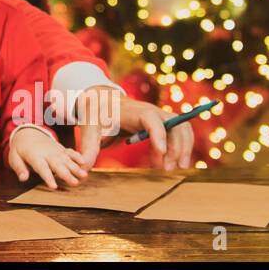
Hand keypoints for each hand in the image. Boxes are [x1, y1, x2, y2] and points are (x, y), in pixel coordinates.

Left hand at [6, 127, 88, 189]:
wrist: (27, 133)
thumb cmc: (20, 150)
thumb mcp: (14, 158)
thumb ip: (19, 168)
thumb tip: (23, 178)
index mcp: (34, 156)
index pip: (41, 167)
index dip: (48, 177)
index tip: (54, 186)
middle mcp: (47, 153)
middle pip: (57, 164)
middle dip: (66, 174)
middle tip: (75, 183)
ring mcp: (55, 150)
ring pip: (66, 159)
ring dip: (75, 167)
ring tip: (84, 175)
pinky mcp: (60, 149)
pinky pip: (70, 152)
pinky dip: (77, 156)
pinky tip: (84, 162)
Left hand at [73, 86, 193, 170]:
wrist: (102, 101)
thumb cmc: (96, 114)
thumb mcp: (89, 127)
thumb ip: (88, 146)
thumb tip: (83, 166)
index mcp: (132, 111)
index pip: (150, 118)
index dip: (157, 133)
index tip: (161, 151)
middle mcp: (151, 111)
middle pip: (173, 124)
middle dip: (176, 146)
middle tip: (167, 169)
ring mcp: (159, 116)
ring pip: (182, 128)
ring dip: (184, 147)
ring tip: (177, 167)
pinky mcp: (163, 123)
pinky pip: (181, 132)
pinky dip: (184, 146)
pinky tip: (175, 162)